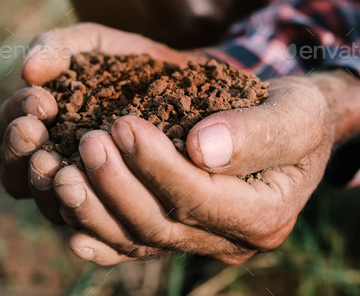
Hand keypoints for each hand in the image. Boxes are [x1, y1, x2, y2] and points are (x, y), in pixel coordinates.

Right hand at [0, 23, 205, 222]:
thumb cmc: (134, 65)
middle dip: (21, 152)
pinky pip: (94, 230)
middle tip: (36, 131)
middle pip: (18, 175)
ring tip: (63, 165)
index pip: (10, 135)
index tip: (39, 100)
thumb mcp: (94, 45)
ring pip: (50, 205)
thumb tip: (28, 69)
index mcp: (44, 129)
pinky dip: (85, 218)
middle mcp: (58, 165)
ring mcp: (88, 192)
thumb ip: (58, 47)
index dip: (15, 119)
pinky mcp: (121, 213)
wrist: (188, 85)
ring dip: (47, 186)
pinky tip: (95, 196)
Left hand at [39, 70, 359, 264]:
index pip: (199, 197)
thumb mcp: (295, 114)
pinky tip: (66, 217)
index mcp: (264, 214)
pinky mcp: (179, 233)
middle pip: (160, 224)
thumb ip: (256, 132)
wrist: (294, 128)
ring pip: (137, 239)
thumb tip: (201, 149)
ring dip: (94, 209)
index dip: (157, 166)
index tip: (123, 125)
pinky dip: (97, 235)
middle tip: (87, 142)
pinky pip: (131, 244)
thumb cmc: (299, 115)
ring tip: (60, 171)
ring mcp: (201, 242)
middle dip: (117, 184)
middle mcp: (230, 240)